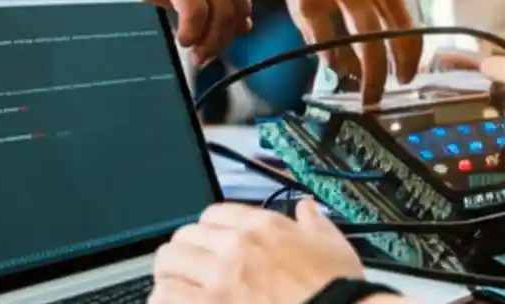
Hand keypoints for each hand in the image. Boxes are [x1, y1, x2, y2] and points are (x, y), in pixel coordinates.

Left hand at [148, 200, 363, 303]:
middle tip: (190, 270)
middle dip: (186, 253)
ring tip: (176, 290)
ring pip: (168, 264)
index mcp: (263, 227)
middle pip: (185, 237)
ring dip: (170, 277)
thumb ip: (315, 225)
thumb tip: (307, 209)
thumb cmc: (339, 291)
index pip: (213, 214)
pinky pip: (165, 297)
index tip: (211, 245)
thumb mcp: (333, 247)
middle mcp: (235, 247)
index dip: (209, 231)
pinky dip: (165, 299)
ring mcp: (218, 281)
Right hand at [280, 0, 421, 105]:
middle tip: (380, 96)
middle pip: (388, 39)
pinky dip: (333, 61)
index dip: (410, 59)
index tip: (405, 79)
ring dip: (365, 74)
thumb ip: (384, 20)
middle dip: (384, 74)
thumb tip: (402, 65)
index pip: (411, 27)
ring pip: (363, 44)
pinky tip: (335, 65)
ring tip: (362, 90)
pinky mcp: (310, 3)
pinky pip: (328, 45)